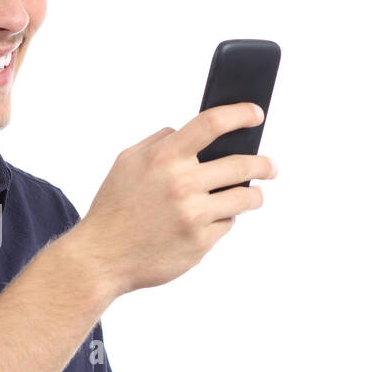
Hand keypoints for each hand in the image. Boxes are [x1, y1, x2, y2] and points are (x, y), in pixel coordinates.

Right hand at [79, 102, 277, 295]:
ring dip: (253, 195)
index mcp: (163, 158)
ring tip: (252, 195)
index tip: (255, 114)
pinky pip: (226, 225)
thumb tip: (185, 131)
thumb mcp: (126, 163)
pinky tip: (209, 221)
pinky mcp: (200, 243)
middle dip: (264, 164)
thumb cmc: (113, 209)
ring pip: (244, 198)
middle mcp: (182, 184)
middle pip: (242, 164)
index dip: (240, 114)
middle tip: (270, 167)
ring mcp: (193, 215)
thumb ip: (157, 142)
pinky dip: (222, 221)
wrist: (101, 258)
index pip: (212, 123)